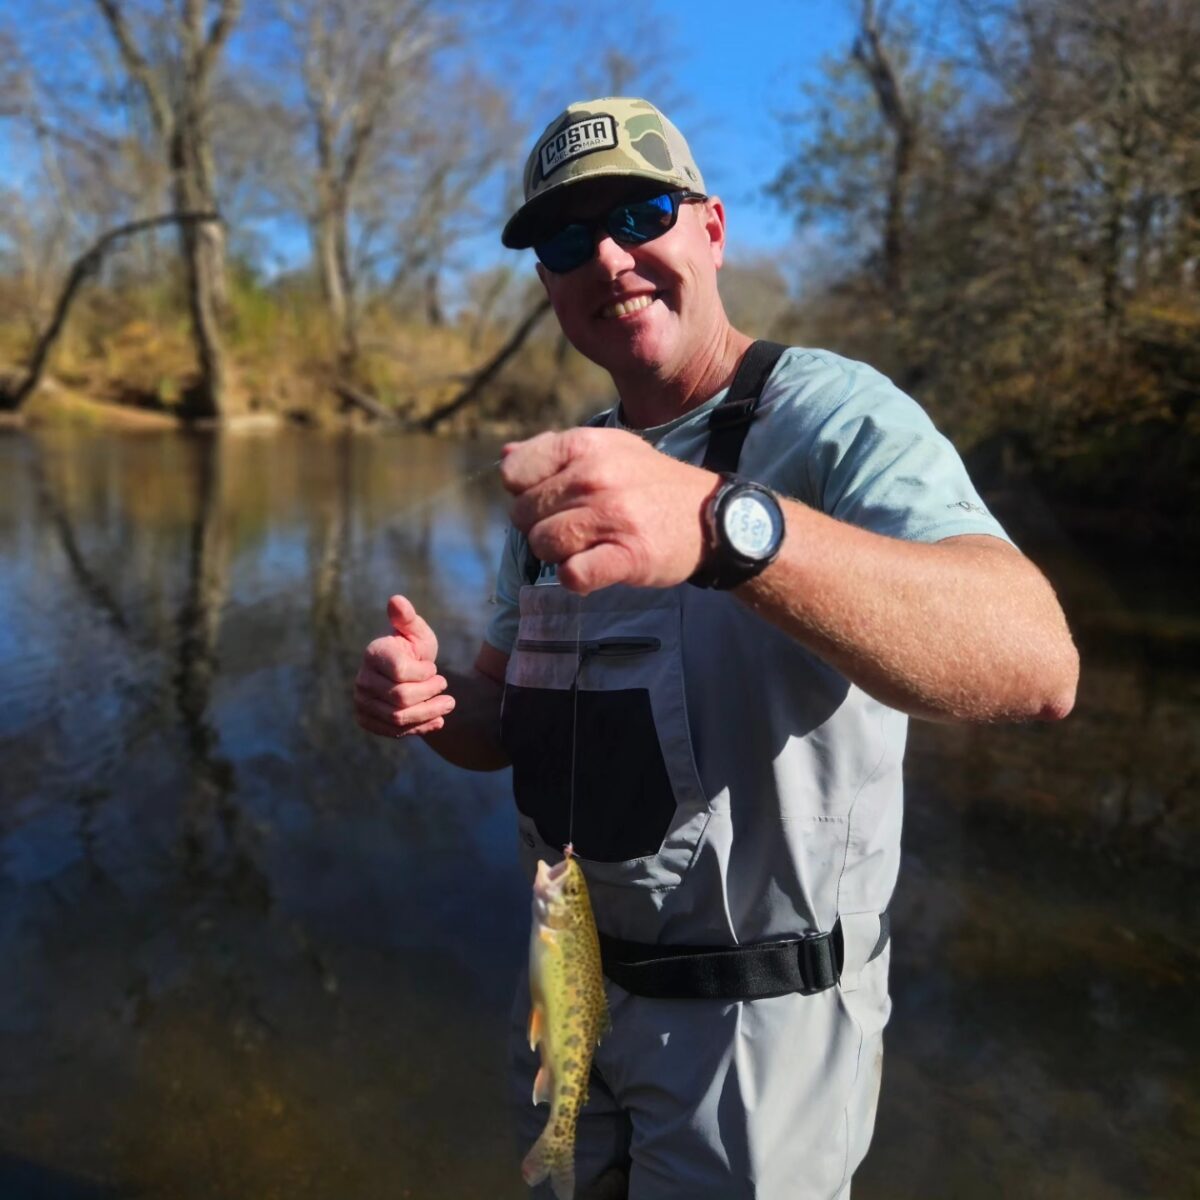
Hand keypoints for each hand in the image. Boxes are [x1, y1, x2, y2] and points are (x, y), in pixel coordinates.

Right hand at [353, 595, 454, 738]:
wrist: (405, 675)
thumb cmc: (413, 649)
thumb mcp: (417, 632)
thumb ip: (408, 618)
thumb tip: (396, 600)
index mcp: (373, 654)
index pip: (401, 672)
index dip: (425, 673)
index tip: (434, 668)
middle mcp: (362, 679)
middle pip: (401, 698)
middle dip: (430, 695)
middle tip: (446, 688)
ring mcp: (362, 702)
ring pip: (399, 718)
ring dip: (429, 713)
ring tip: (449, 705)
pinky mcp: (367, 720)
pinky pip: (393, 732)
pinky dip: (419, 729)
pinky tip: (437, 721)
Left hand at [500, 428, 714, 593]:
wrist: (712, 516)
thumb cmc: (650, 484)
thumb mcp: (607, 451)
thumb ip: (553, 452)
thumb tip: (505, 457)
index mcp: (584, 445)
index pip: (513, 473)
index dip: (525, 492)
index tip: (552, 500)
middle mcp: (593, 476)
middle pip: (523, 514)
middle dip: (541, 526)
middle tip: (577, 527)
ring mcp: (610, 516)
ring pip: (542, 545)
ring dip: (559, 554)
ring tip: (589, 546)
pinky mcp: (627, 556)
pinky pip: (572, 575)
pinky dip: (576, 578)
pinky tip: (595, 568)